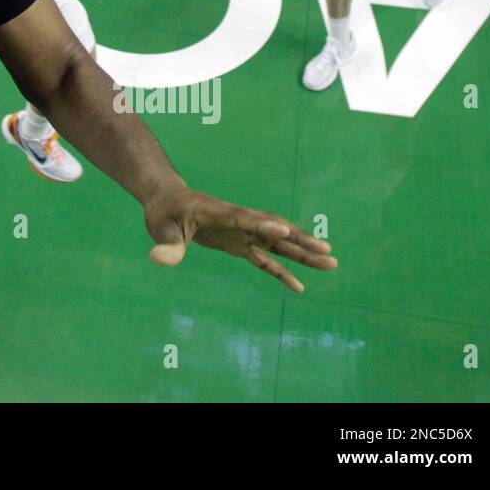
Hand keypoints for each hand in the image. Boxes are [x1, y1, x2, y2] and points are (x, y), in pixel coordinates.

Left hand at [144, 184, 337, 293]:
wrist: (168, 202)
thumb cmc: (163, 213)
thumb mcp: (161, 228)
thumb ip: (166, 245)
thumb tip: (158, 259)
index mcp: (217, 212)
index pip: (243, 218)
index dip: (262, 224)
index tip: (285, 230)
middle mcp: (236, 221)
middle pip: (272, 229)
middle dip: (299, 240)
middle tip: (328, 251)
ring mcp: (241, 233)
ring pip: (277, 243)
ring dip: (302, 253)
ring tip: (331, 263)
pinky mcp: (240, 244)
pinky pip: (265, 259)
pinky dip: (281, 272)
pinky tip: (299, 286)